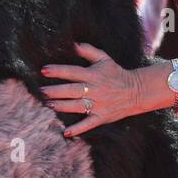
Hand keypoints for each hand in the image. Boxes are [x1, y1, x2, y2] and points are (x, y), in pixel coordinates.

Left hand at [40, 43, 165, 137]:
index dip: (58, 71)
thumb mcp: (104, 59)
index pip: (73, 72)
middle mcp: (95, 90)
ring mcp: (98, 104)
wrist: (136, 91)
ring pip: (77, 106)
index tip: (44, 70)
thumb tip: (73, 44)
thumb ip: (88, 51)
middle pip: (72, 90)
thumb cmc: (116, 73)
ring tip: (49, 104)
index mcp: (94, 75)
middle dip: (56, 90)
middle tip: (41, 91)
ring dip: (62, 106)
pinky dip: (78, 129)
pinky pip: (89, 124)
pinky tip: (66, 132)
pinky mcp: (102, 116)